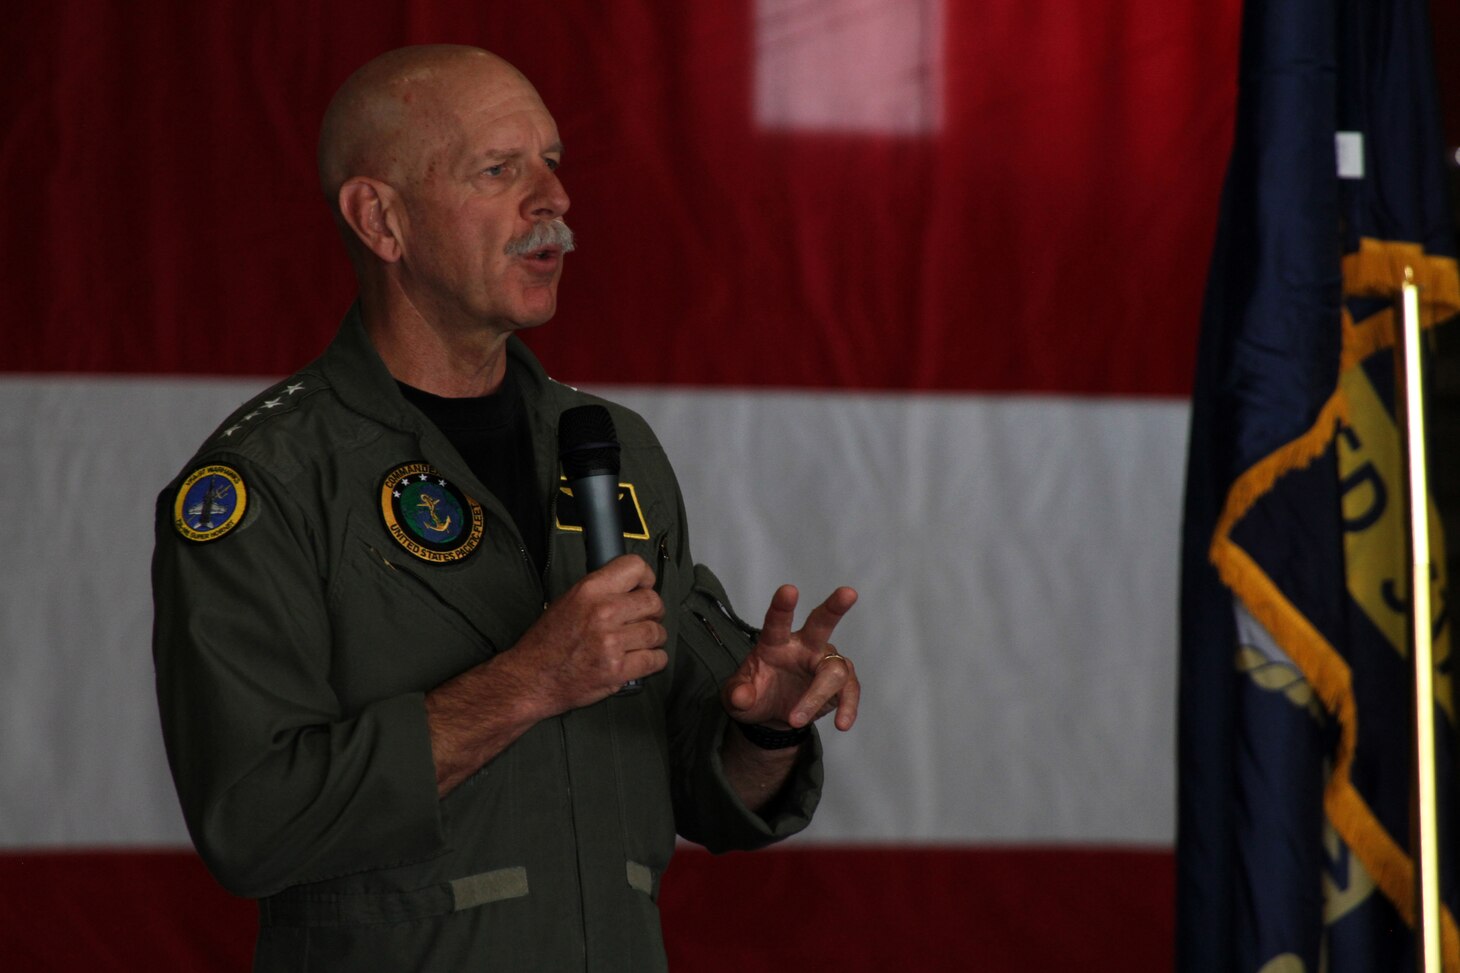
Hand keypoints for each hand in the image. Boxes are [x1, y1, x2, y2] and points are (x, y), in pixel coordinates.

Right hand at [509, 554, 667, 716]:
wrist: (531, 679)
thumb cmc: (547, 642)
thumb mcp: (568, 601)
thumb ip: (601, 592)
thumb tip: (632, 588)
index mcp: (589, 590)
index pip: (635, 567)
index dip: (645, 577)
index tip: (644, 587)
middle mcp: (603, 612)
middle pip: (653, 602)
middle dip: (653, 612)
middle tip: (643, 620)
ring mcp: (611, 642)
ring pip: (657, 632)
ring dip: (653, 639)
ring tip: (638, 642)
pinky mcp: (618, 670)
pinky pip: (655, 659)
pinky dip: (653, 660)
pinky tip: (641, 659)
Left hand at [721, 585, 859, 732]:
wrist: (773, 717)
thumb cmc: (755, 696)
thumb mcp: (736, 700)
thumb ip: (736, 696)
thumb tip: (741, 697)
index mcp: (775, 642)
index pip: (777, 622)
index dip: (782, 607)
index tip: (789, 590)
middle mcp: (804, 646)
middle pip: (821, 623)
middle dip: (834, 607)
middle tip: (848, 593)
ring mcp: (824, 662)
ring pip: (833, 671)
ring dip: (816, 697)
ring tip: (795, 720)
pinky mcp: (841, 682)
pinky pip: (849, 691)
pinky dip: (847, 707)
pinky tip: (842, 723)